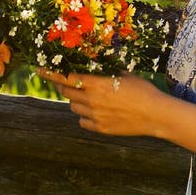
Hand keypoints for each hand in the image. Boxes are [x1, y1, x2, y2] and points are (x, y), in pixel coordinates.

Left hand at [37, 69, 159, 136]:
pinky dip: (84, 115)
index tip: (39, 69)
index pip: (66, 77)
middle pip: (66, 92)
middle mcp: (92, 100)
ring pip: (73, 107)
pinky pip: (83, 121)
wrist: (156, 115)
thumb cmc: (143, 90)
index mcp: (97, 84)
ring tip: (89, 97)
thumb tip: (95, 66)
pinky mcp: (100, 128)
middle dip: (64, 86)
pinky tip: (95, 111)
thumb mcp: (124, 75)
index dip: (50, 73)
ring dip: (76, 100)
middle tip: (67, 82)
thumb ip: (106, 72)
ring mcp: (95, 116)